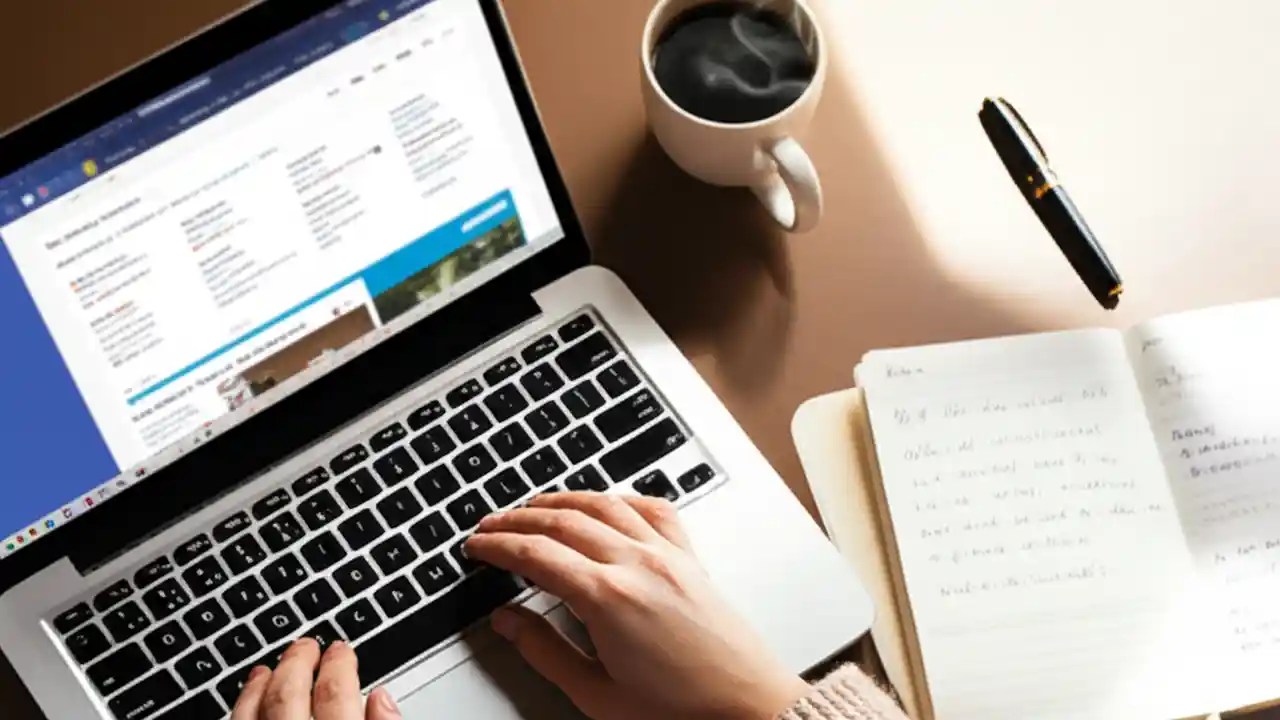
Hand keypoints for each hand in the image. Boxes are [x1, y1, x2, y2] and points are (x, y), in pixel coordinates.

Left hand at [231, 638, 401, 719]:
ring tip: (269, 668)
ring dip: (261, 686)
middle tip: (306, 646)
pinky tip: (247, 700)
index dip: (339, 665)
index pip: (336, 695)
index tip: (342, 651)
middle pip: (287, 697)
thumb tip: (382, 700)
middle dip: (297, 664)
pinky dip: (242, 707)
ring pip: (251, 713)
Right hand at [467, 492, 808, 719]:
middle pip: (563, 521)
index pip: (535, 554)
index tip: (475, 546)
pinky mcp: (689, 557)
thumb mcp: (596, 694)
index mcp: (607, 598)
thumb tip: (507, 621)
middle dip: (518, 518)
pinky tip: (606, 501)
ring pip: (604, 504)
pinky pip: (652, 508)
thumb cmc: (681, 711)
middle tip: (490, 524)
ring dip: (562, 499)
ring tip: (534, 505)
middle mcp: (637, 564)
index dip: (497, 546)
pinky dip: (620, 498)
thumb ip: (544, 651)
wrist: (748, 708)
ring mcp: (667, 554)